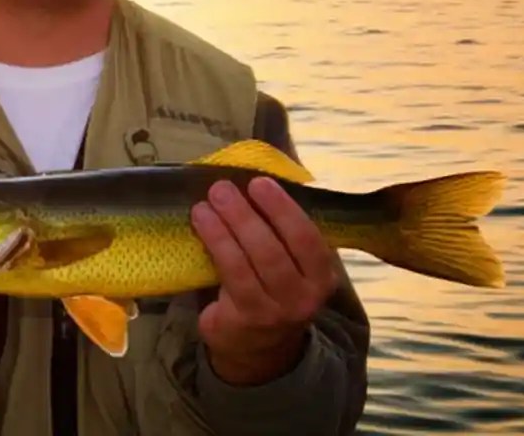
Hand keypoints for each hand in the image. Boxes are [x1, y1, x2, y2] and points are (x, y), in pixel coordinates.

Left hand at [191, 177, 337, 385]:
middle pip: (275, 250)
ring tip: (205, 203)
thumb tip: (258, 177)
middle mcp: (304, 298)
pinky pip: (230, 276)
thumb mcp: (292, 266)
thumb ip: (284, 231)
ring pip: (249, 263)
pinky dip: (215, 244)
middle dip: (246, 214)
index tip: (259, 183)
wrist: (258, 346)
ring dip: (224, 228)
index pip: (308, 239)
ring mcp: (275, 312)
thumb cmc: (272, 289)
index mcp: (322, 276)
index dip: (284, 209)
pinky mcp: (245, 319)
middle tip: (221, 188)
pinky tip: (201, 223)